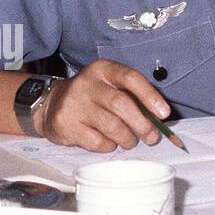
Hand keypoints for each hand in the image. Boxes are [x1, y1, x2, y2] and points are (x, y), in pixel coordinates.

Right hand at [36, 60, 169, 151]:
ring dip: (127, 138)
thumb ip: (132, 95)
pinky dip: (109, 146)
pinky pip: (96, 141)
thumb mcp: (110, 85)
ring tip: (131, 142)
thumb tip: (159, 117)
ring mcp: (73, 104)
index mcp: (103, 69)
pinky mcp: (65, 125)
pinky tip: (111, 143)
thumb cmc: (93, 95)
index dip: (150, 96)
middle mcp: (87, 83)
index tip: (164, 114)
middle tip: (152, 137)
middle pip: (121, 104)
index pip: (131, 78)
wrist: (50, 104)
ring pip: (110, 125)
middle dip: (142, 124)